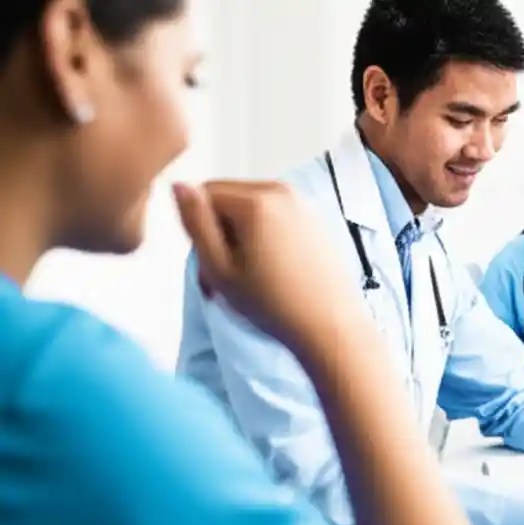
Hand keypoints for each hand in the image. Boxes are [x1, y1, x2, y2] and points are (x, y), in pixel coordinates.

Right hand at [173, 181, 364, 352]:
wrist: (331, 328)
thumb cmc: (272, 304)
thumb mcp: (219, 267)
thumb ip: (195, 223)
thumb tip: (178, 184)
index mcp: (257, 199)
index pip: (204, 194)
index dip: (198, 229)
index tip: (207, 266)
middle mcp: (283, 191)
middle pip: (228, 199)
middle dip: (219, 232)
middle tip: (222, 277)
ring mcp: (304, 205)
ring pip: (252, 210)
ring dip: (240, 238)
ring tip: (245, 279)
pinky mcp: (317, 221)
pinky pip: (276, 218)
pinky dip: (264, 239)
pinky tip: (271, 273)